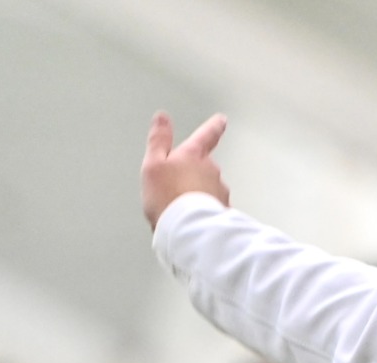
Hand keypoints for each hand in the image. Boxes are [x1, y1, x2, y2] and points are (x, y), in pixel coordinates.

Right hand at [142, 112, 229, 229]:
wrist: (187, 230)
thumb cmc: (167, 197)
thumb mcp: (154, 164)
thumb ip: (159, 140)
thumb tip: (163, 119)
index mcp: (194, 155)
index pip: (206, 135)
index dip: (214, 126)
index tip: (221, 120)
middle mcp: (212, 171)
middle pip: (205, 165)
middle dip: (194, 172)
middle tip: (176, 184)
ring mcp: (220, 191)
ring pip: (209, 187)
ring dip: (198, 193)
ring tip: (180, 205)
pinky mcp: (223, 211)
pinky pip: (212, 206)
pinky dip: (203, 209)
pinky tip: (193, 218)